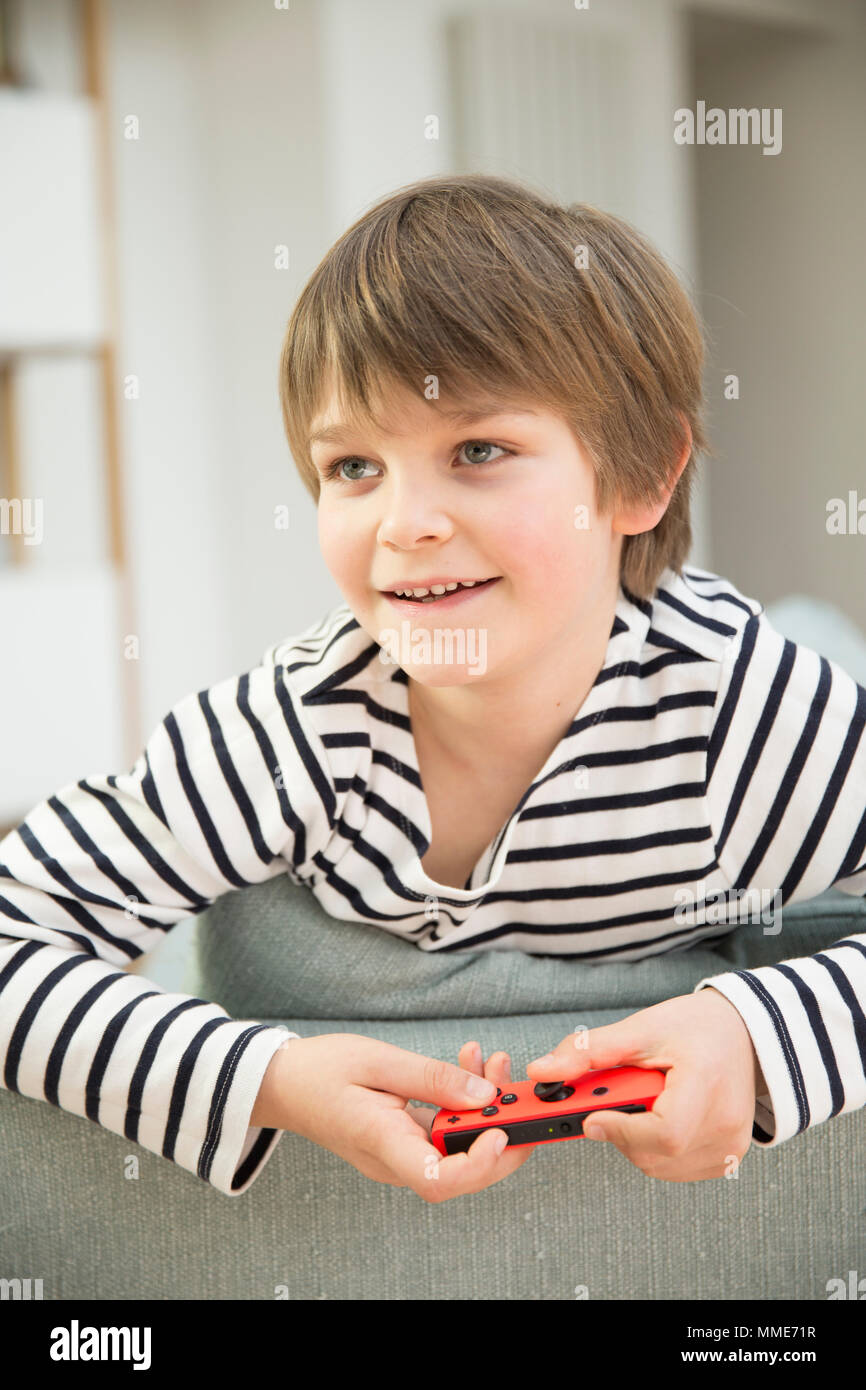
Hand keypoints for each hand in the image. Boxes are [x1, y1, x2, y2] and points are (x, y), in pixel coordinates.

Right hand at [253, 1032, 533, 1201]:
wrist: (282, 1083)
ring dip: (485, 1111)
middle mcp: (395, 1160)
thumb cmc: (320, 1071)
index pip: (439, 1179)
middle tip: (515, 1087)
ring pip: (458, 1148)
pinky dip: (464, 1103)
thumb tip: (483, 1095)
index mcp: (382, 1144)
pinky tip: (469, 1067)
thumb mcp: (379, 1062)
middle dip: (501, 1131)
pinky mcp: (404, 1140)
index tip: (501, 1130)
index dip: (478, 1163)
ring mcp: (400, 1154)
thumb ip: (432, 1078)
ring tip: (490, 1062)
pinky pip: (445, 1132)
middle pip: (463, 1171)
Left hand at [525, 990, 760, 1181]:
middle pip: (654, 1154)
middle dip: (621, 1129)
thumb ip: (588, 1051)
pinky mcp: (728, 1158)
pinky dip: (656, 1149)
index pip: (663, 1132)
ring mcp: (730, 1146)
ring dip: (637, 1140)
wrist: (745, 1033)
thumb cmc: (697, 1026)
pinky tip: (662, 1116)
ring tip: (648, 1100)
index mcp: (707, 1084)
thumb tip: (541, 1072)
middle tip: (623, 1094)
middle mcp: (725, 1124)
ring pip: (659, 1166)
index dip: (620, 1130)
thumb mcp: (640, 1028)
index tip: (592, 1117)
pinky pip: (675, 1168)